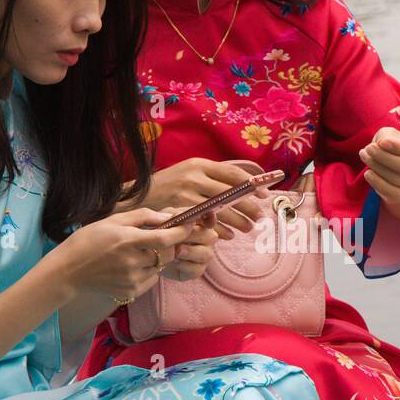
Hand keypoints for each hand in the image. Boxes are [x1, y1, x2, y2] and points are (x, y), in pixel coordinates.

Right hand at [54, 208, 194, 302]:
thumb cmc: (88, 241)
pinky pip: (151, 280)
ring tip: (137, 252)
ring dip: (157, 258)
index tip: (190, 224)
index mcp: (128, 241)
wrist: (67, 271)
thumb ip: (143, 217)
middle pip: (168, 254)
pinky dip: (148, 271)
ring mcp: (132, 280)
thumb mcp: (113, 221)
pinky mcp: (130, 293)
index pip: (165, 237)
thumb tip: (168, 217)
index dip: (182, 231)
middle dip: (171, 245)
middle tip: (162, 237)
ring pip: (160, 267)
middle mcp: (132, 263)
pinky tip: (130, 266)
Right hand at [142, 159, 268, 237]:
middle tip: (259, 217)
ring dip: (238, 221)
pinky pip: (206, 224)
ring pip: (221, 211)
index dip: (252, 185)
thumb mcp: (189, 172)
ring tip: (247, 228)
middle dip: (248, 207)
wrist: (135, 198)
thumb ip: (214, 176)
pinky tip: (228, 235)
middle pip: (230, 193)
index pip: (233, 173)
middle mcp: (193, 177)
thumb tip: (248, 181)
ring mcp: (185, 194)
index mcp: (199, 164)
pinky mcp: (179, 211)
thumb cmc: (168, 186)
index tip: (264, 196)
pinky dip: (220, 231)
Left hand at [158, 213, 218, 281]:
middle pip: (210, 236)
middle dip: (192, 236)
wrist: (149, 254)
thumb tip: (178, 215)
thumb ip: (174, 215)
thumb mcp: (164, 219)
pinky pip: (196, 269)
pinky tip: (172, 262)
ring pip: (205, 254)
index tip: (205, 221)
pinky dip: (183, 265)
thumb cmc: (159, 233)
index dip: (210, 219)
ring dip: (189, 252)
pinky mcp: (196, 270)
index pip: (211, 218)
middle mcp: (206, 239)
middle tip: (177, 238)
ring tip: (174, 251)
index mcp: (200, 222)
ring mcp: (203, 255)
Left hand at [358, 129, 399, 203]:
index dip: (399, 147)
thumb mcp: (389, 134)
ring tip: (365, 156)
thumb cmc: (392, 143)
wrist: (393, 161)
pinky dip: (378, 183)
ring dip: (378, 168)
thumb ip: (386, 136)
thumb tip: (380, 146)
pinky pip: (392, 192)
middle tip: (368, 148)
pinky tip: (368, 173)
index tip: (381, 142)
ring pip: (398, 179)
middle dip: (384, 157)